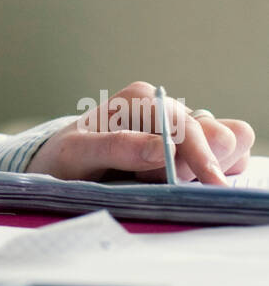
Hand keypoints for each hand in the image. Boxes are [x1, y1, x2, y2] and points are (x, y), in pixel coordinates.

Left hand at [25, 81, 254, 183]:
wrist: (60, 166)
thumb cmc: (66, 157)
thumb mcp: (77, 153)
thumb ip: (117, 148)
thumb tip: (164, 148)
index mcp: (141, 99)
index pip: (187, 125)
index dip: (198, 156)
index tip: (208, 185)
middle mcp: (165, 108)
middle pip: (214, 136)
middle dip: (194, 167)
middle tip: (158, 182)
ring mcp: (179, 129)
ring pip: (224, 148)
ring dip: (198, 172)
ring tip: (155, 180)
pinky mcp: (189, 149)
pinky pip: (224, 159)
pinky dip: (207, 175)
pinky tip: (177, 183)